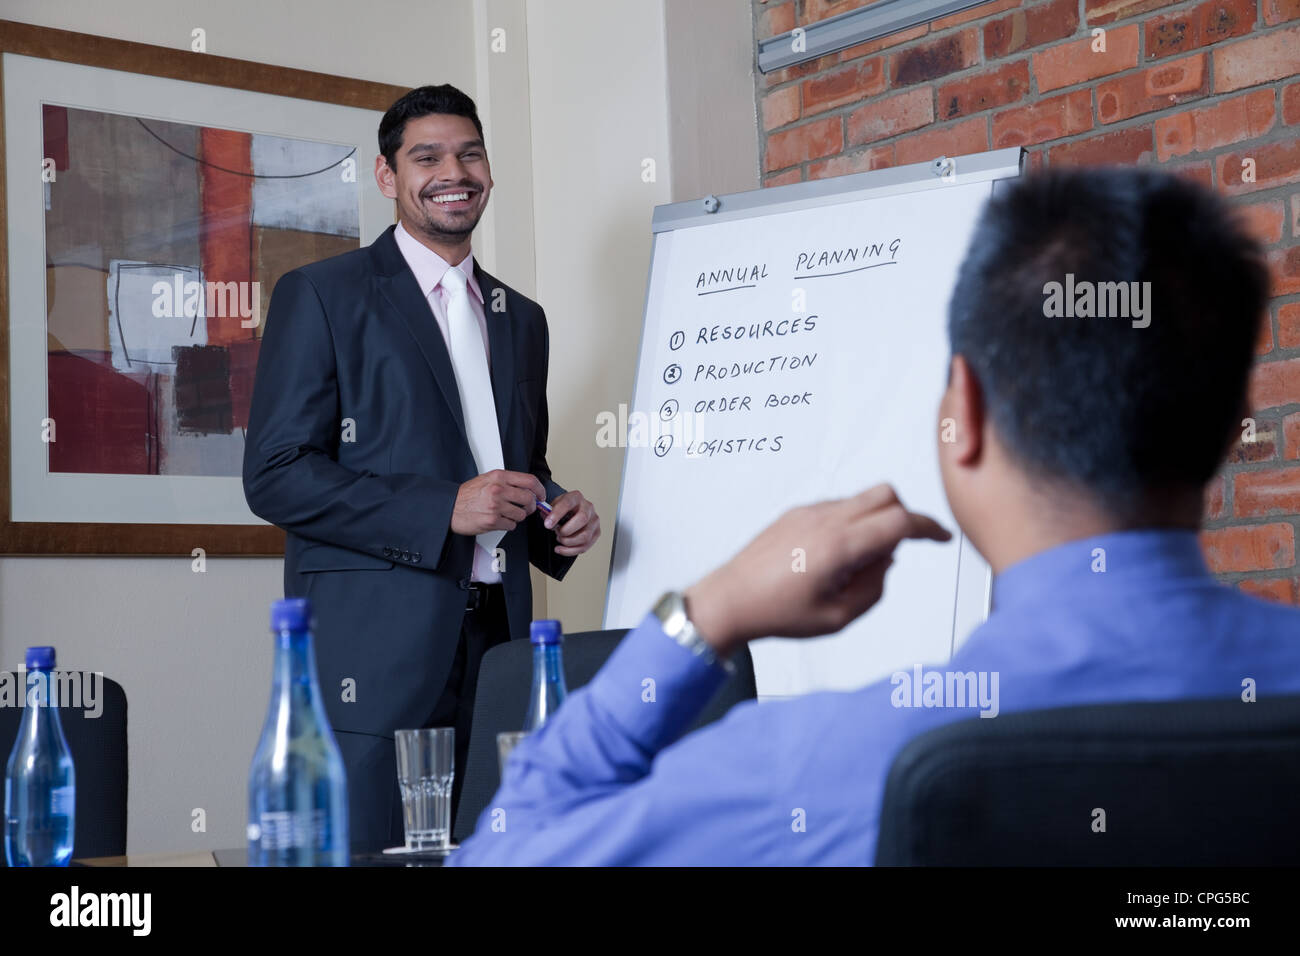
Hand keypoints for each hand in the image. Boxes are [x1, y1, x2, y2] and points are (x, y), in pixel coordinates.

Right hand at [451, 470, 546, 535]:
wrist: (450, 507)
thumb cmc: (467, 495)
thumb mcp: (487, 479)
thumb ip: (506, 482)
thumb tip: (527, 488)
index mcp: (499, 477)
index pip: (529, 481)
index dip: (540, 490)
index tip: (541, 495)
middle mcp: (498, 490)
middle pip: (529, 499)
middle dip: (531, 506)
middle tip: (527, 508)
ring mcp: (495, 506)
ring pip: (521, 514)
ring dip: (517, 516)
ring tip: (507, 514)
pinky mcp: (492, 521)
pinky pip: (511, 525)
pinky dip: (508, 524)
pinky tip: (499, 520)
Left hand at [543, 490, 599, 556]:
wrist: (573, 512)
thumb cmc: (563, 510)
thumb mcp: (553, 506)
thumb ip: (548, 512)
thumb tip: (548, 521)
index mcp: (576, 497)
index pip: (567, 503)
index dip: (557, 514)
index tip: (547, 525)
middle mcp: (588, 507)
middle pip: (582, 519)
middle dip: (566, 530)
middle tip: (557, 532)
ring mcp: (594, 521)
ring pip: (585, 536)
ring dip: (568, 542)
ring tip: (559, 539)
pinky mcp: (596, 533)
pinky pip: (585, 546)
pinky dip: (570, 551)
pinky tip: (560, 549)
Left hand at [683, 484, 949, 658]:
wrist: (730, 599)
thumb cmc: (776, 612)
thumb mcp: (838, 616)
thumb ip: (874, 587)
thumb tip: (887, 561)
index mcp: (839, 546)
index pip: (899, 522)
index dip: (929, 528)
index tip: (942, 538)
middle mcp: (825, 520)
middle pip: (886, 495)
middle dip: (904, 517)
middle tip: (898, 551)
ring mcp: (808, 512)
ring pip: (861, 499)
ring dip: (874, 522)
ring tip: (853, 565)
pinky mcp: (796, 512)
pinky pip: (838, 507)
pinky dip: (851, 523)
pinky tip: (834, 558)